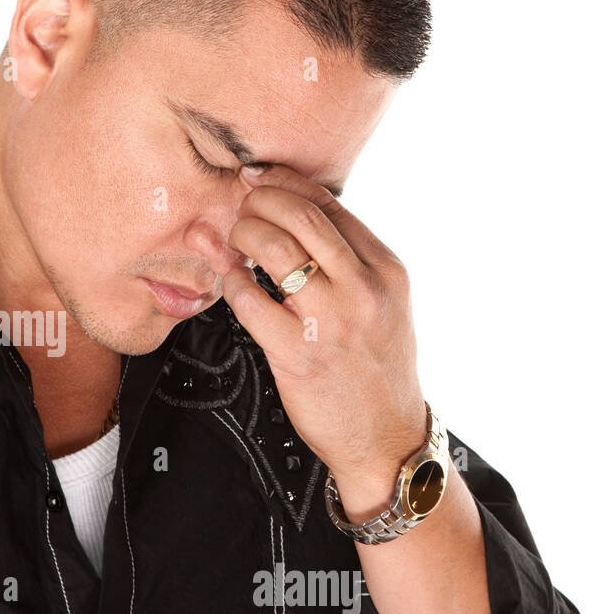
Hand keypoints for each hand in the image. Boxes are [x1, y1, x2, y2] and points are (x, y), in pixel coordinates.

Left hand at [220, 164, 427, 508]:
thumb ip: (344, 261)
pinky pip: (250, 301)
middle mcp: (363, 289)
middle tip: (239, 204)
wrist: (386, 437)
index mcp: (386, 269)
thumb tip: (288, 217)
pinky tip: (227, 279)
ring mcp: (332, 321)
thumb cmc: (375, 368)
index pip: (330, 205)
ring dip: (241, 234)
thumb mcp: (381, 304)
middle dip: (259, 200)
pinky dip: (231, 282)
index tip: (258, 177)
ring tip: (230, 238)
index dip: (285, 183)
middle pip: (301, 216)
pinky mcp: (299, 353)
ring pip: (275, 250)